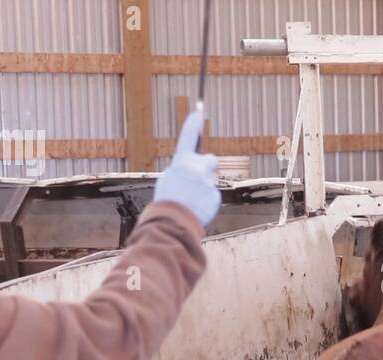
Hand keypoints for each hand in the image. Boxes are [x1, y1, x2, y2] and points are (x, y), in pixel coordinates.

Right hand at [154, 109, 220, 225]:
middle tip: (199, 175)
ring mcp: (207, 182)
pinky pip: (211, 196)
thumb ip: (181, 170)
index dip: (192, 125)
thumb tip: (191, 167)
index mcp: (181, 163)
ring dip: (203, 188)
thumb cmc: (167, 201)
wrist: (173, 222)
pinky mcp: (215, 196)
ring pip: (209, 181)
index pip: (187, 138)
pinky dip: (205, 201)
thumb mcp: (168, 179)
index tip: (198, 114)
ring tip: (190, 200)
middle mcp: (196, 169)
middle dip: (207, 165)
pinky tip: (196, 208)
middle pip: (210, 160)